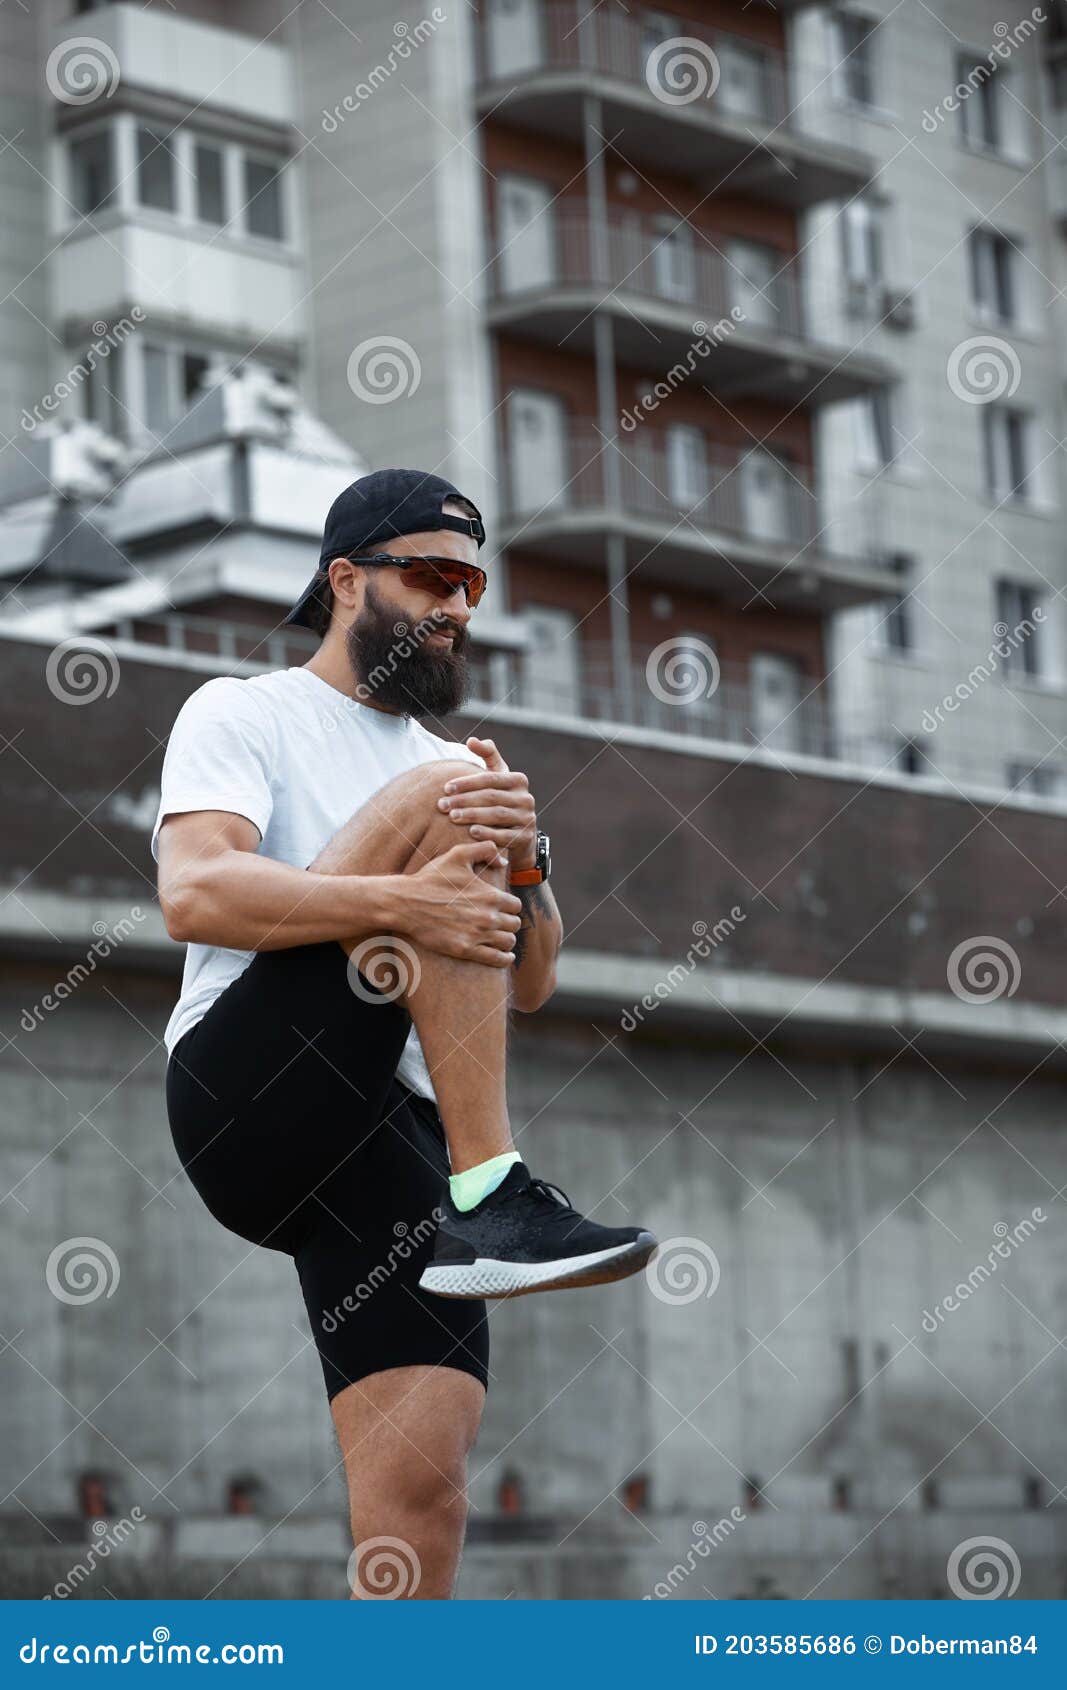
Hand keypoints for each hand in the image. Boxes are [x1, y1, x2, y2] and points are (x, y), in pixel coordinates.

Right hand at [393, 840, 521, 967]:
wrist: (406, 903)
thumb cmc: (431, 878)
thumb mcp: (458, 855)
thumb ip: (485, 850)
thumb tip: (503, 862)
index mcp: (490, 895)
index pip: (516, 905)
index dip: (510, 906)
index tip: (501, 908)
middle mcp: (488, 916)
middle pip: (515, 924)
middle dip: (509, 923)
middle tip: (500, 923)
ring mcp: (477, 935)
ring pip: (509, 942)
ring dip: (507, 940)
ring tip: (501, 939)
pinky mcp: (466, 950)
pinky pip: (498, 959)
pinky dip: (504, 958)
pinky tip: (505, 956)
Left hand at [436, 737, 537, 872]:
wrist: (519, 835)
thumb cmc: (501, 800)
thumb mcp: (497, 776)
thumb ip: (487, 755)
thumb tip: (471, 740)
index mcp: (519, 780)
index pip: (489, 778)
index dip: (466, 782)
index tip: (445, 788)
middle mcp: (526, 798)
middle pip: (491, 796)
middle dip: (464, 800)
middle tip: (442, 805)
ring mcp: (528, 818)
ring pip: (497, 815)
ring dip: (472, 815)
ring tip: (452, 816)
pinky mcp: (526, 838)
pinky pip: (505, 835)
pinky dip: (488, 833)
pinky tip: (471, 832)